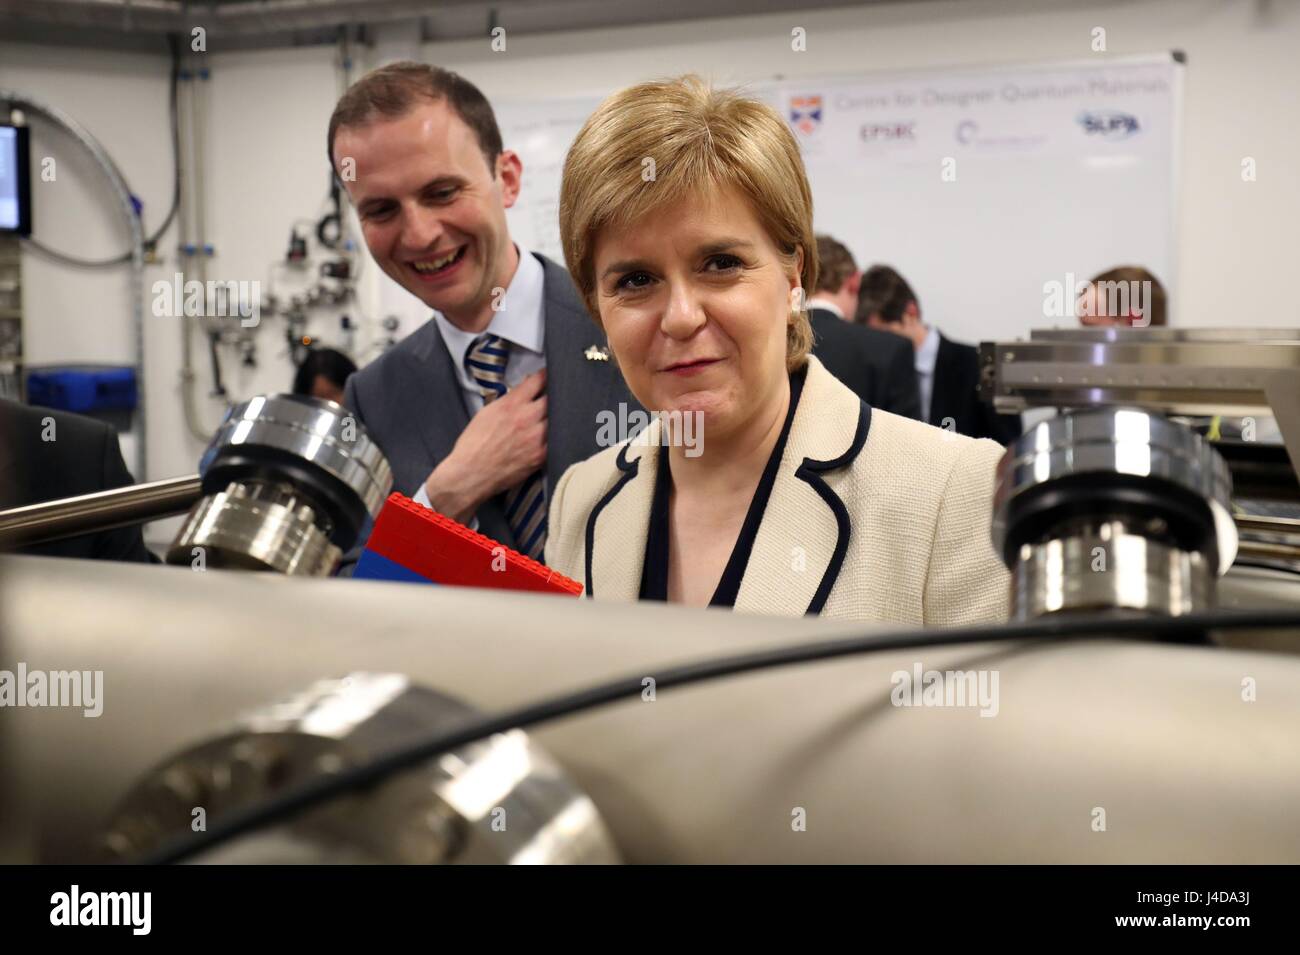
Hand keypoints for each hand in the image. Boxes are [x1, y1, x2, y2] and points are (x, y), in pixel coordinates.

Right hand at [423, 369, 547, 522]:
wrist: (470, 474)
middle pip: (553, 397)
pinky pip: (556, 439)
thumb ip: (508, 400)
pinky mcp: (541, 455)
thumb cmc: (473, 444)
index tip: (550, 374)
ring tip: (558, 414)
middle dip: (555, 394)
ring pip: (558, 418)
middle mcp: (527, 418)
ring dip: (557, 415)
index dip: (546, 375)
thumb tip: (523, 392)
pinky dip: (557, 434)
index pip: (538, 380)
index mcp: (512, 404)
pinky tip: (556, 433)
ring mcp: (537, 437)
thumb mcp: (487, 412)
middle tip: (557, 394)